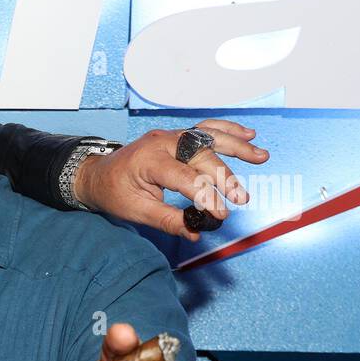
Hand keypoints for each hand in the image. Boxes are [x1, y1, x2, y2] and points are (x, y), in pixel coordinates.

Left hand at [74, 119, 269, 241]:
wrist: (97, 174)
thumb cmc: (114, 192)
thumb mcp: (135, 211)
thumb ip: (167, 220)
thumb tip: (194, 232)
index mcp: (149, 160)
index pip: (185, 178)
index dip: (206, 196)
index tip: (221, 215)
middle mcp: (162, 142)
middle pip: (201, 155)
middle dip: (225, 177)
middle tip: (242, 198)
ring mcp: (170, 135)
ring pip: (208, 136)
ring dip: (237, 145)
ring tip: (261, 156)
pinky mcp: (177, 136)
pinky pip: (205, 128)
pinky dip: (227, 130)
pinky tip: (249, 133)